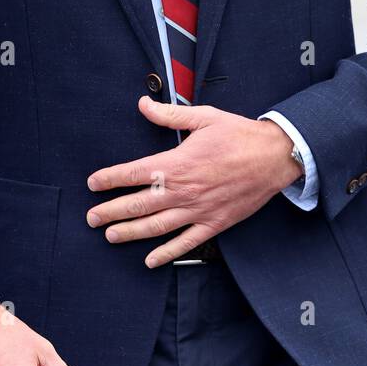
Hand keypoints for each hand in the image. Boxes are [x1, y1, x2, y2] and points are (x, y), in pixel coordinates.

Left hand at [85, 98, 303, 266]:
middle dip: (111, 211)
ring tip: (110, 236)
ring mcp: (199, 210)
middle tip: (91, 218)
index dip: (109, 179)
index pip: (134, 173)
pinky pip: (186, 243)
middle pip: (139, 204)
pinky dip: (166, 253)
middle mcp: (184, 190)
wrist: (275, 157)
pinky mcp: (214, 224)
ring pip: (157, 226)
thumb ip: (170, 116)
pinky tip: (150, 260)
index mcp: (178, 163)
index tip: (93, 183)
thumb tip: (143, 105)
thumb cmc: (239, 135)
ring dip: (130, 232)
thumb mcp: (204, 117)